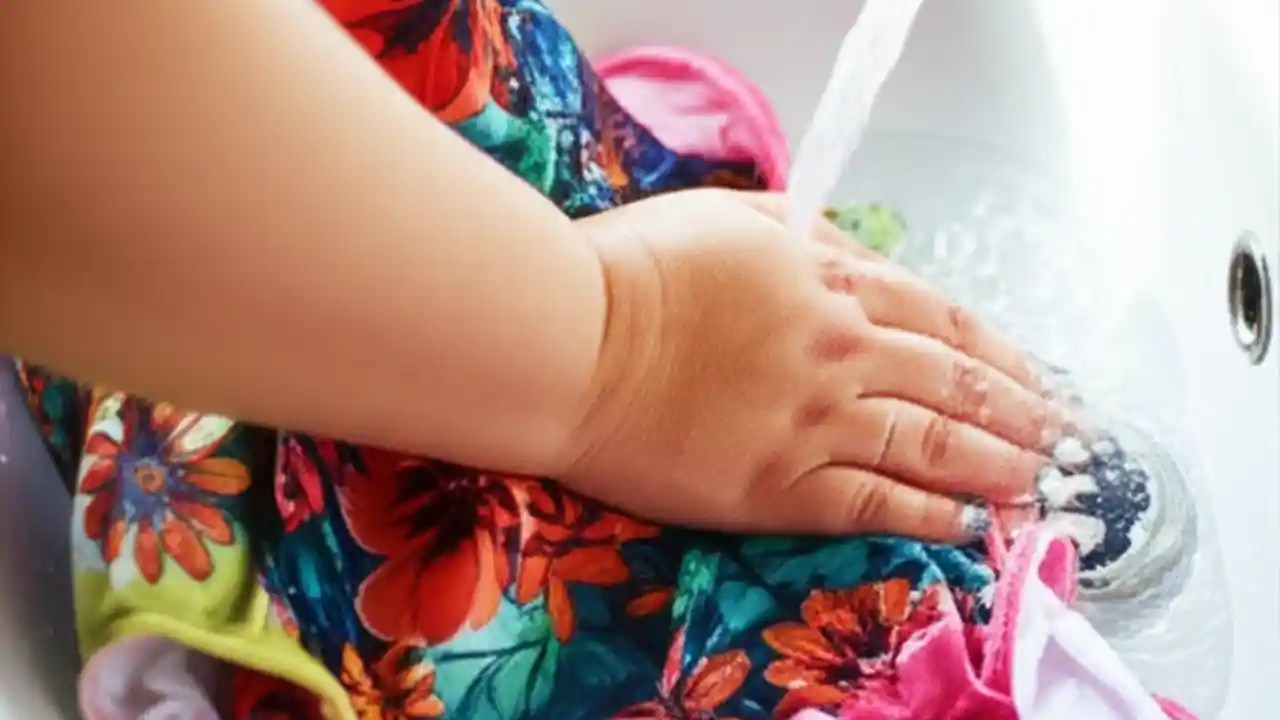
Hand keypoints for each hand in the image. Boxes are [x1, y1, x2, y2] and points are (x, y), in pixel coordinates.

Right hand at [563, 189, 1061, 542]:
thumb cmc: (632, 269)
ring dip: (997, 465)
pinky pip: (875, 503)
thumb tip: (858, 257)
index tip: (1033, 374)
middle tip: (1062, 440)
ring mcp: (814, 421)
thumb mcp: (727, 217)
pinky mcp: (778, 486)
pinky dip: (931, 515)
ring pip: (932, 445)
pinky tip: (970, 524)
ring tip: (1038, 483)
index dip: (997, 349)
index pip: (940, 316)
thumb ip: (805, 234)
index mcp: (827, 279)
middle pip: (954, 382)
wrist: (568, 343)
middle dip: (1019, 412)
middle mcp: (839, 350)